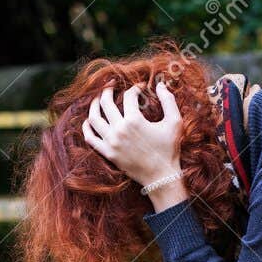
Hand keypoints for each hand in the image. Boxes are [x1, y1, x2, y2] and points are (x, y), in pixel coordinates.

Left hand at [82, 80, 183, 198]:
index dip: (135, 88)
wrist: (161, 176)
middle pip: (106, 103)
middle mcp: (120, 130)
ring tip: (98, 99)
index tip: (140, 88)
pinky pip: (90, 138)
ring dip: (94, 105)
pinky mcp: (107, 153)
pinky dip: (86, 127)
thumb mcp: (175, 122)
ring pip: (94, 118)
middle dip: (108, 90)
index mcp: (135, 120)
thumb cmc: (169, 149)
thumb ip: (168, 100)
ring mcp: (111, 142)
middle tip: (111, 86)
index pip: (129, 96)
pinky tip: (88, 120)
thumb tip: (160, 84)